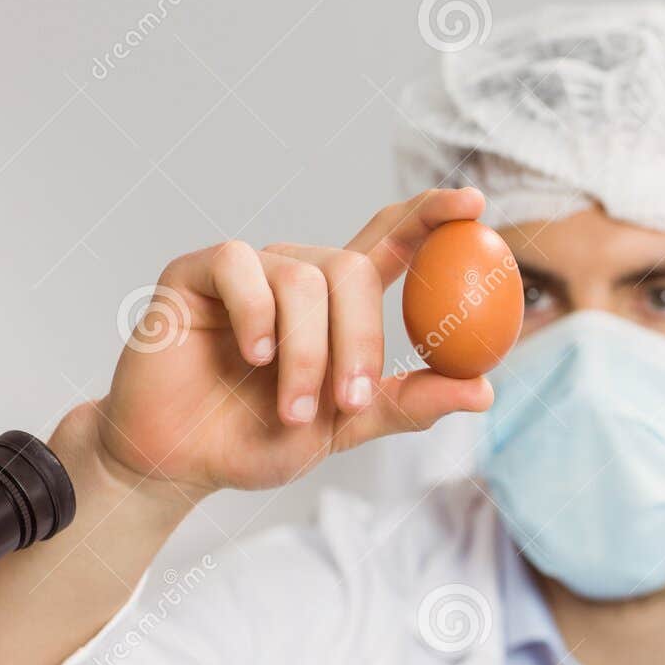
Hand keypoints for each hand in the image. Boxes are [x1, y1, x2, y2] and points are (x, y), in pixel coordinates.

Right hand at [92, 188, 493, 502]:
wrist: (179, 462)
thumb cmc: (259, 439)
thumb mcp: (346, 427)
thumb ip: (407, 403)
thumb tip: (484, 390)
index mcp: (337, 302)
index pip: (391, 240)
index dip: (431, 215)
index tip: (474, 202)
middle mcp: (296, 275)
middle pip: (353, 268)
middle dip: (360, 340)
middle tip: (350, 400)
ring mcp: (247, 270)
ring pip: (303, 278)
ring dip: (307, 353)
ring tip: (293, 409)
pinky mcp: (195, 272)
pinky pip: (242, 266)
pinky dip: (257, 314)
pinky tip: (254, 355)